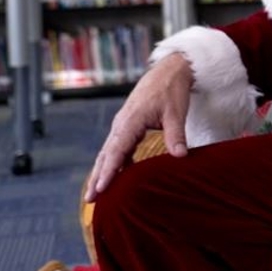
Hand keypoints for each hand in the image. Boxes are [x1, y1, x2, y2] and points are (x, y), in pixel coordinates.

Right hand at [86, 53, 192, 200]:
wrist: (169, 70)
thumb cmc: (171, 90)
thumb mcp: (176, 112)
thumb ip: (176, 135)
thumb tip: (180, 156)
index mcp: (130, 121)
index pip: (116, 151)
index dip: (108, 171)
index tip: (100, 188)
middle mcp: (121, 124)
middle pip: (106, 155)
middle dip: (97, 177)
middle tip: (90, 200)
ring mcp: (122, 125)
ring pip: (109, 152)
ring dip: (102, 171)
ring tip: (97, 193)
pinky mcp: (128, 125)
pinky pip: (117, 147)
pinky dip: (114, 162)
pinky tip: (116, 175)